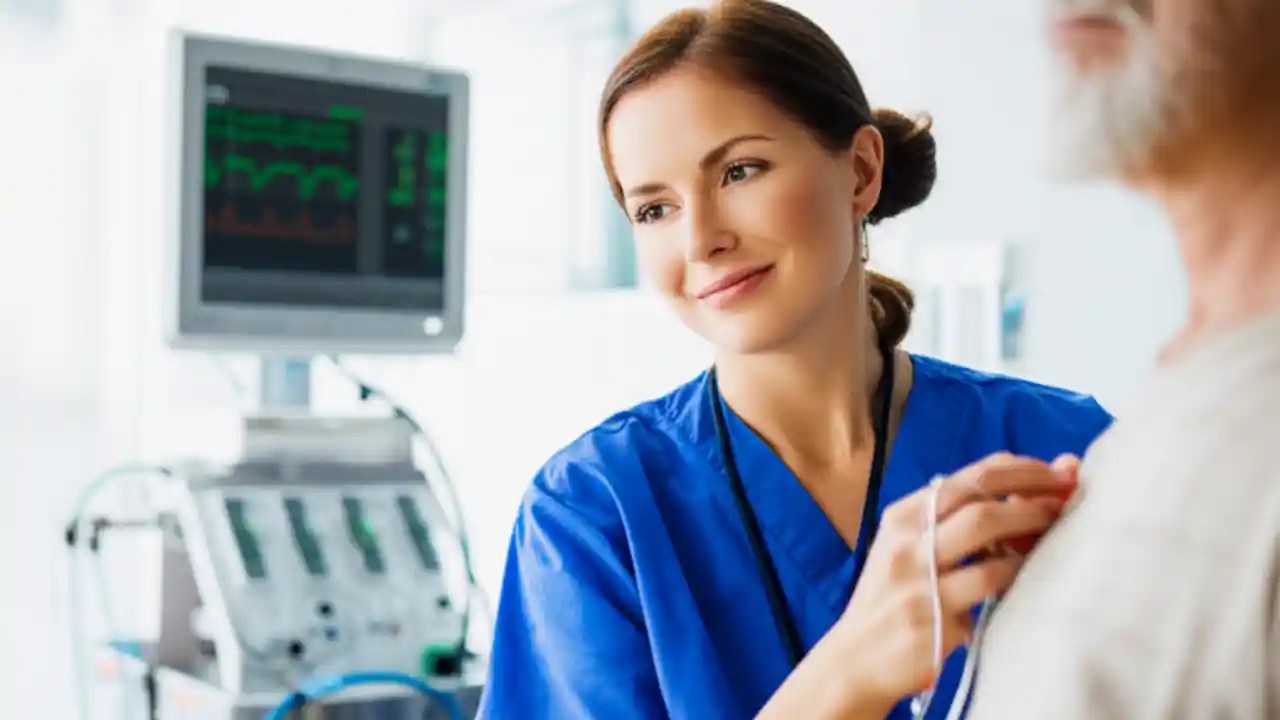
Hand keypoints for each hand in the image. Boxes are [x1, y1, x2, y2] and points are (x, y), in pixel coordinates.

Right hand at [830, 452, 1076, 713]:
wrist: (858, 658)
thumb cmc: (893, 601)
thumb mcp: (909, 552)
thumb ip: (953, 526)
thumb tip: (1023, 492)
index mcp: (902, 517)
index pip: (967, 477)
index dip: (1016, 468)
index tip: (1052, 471)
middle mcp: (907, 538)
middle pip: (978, 492)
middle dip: (1031, 485)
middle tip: (1067, 489)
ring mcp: (918, 574)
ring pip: (984, 527)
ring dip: (1030, 518)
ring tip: (1057, 522)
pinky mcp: (933, 611)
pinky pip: (988, 579)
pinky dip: (1016, 568)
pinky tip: (1032, 569)